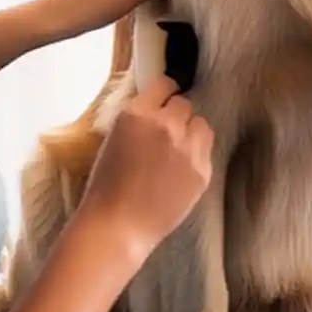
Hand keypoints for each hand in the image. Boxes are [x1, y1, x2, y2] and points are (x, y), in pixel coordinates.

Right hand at [79, 76, 213, 258]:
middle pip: (184, 104)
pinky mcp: (203, 170)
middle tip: (164, 135)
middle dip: (175, 116)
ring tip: (176, 151)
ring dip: (191, 132)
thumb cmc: (106, 186)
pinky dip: (196, 156)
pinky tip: (178, 172)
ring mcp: (189, 148)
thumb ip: (139, 118)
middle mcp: (167, 126)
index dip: (164, 92)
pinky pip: (206, 151)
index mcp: (137, 114)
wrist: (118, 228)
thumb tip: (158, 105)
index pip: (164, 84)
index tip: (164, 99)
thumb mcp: (113, 138)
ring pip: (201, 125)